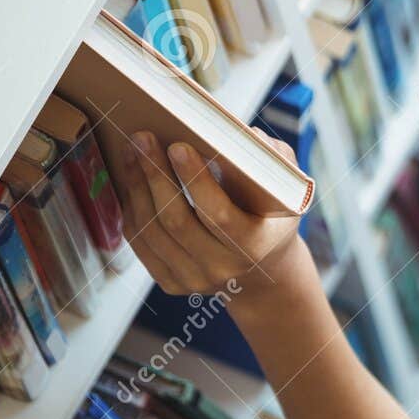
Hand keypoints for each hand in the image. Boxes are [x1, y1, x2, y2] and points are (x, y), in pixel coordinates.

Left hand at [111, 129, 311, 304]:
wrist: (261, 270)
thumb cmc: (271, 217)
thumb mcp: (286, 190)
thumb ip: (274, 159)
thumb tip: (247, 135)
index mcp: (254, 247)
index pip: (218, 214)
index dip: (195, 180)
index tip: (178, 146)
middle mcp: (223, 269)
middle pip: (177, 221)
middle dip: (155, 175)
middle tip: (142, 138)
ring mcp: (194, 279)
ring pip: (152, 230)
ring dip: (137, 187)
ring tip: (132, 151)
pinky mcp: (171, 283)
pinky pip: (142, 242)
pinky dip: (133, 207)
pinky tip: (132, 179)